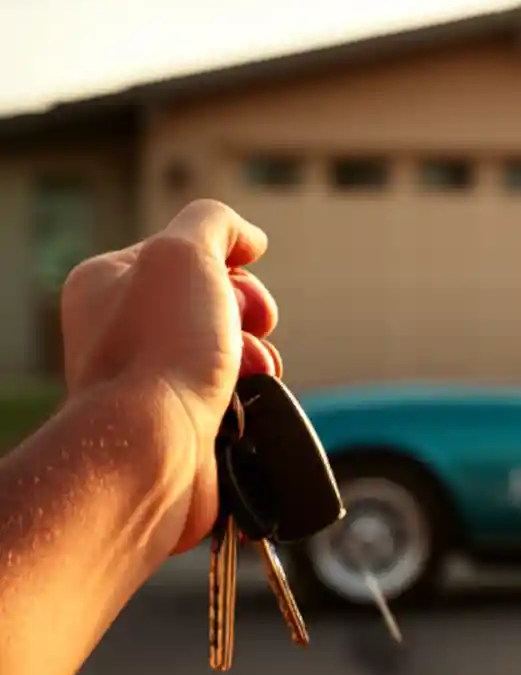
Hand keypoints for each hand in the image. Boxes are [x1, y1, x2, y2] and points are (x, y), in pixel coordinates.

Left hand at [59, 199, 280, 555]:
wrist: (155, 451)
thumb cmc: (161, 352)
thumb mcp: (184, 253)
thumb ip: (216, 223)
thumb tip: (248, 238)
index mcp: (109, 283)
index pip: (189, 253)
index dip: (229, 263)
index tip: (239, 281)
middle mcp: (123, 329)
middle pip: (217, 300)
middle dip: (250, 313)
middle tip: (249, 327)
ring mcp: (151, 379)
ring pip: (232, 349)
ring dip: (257, 357)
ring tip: (247, 374)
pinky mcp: (181, 422)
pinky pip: (235, 396)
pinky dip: (252, 397)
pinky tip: (246, 405)